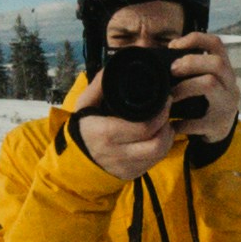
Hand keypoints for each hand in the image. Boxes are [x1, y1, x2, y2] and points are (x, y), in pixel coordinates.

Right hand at [72, 36, 231, 176]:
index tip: (165, 100)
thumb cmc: (82, 127)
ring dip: (167, 138)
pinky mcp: (131, 175)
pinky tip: (158, 137)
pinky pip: (154, 163)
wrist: (73, 159)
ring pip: (159, 155)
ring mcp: (125, 167)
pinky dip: (161, 149)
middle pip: (156, 144)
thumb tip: (114, 66)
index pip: (144, 127)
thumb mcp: (85, 104)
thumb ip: (99, 85)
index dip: (161, 113)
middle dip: (167, 126)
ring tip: (165, 124)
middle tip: (167, 112)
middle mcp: (116, 153)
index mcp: (105, 133)